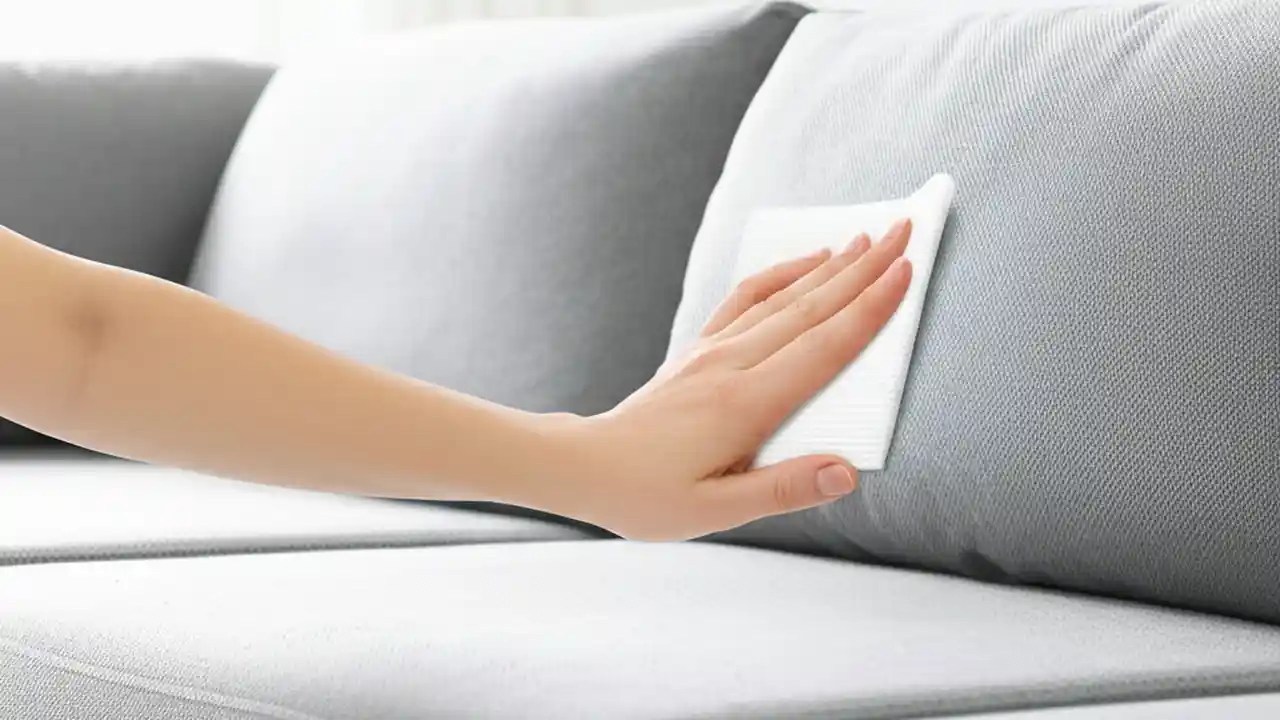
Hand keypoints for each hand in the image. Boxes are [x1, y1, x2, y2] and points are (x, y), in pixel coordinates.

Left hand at [550, 219, 913, 539]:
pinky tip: (808, 262)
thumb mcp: (715, 510)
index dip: (870, 309)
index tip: (906, 272)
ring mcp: (715, 350)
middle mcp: (733, 365)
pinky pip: (747, 299)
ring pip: (784, 297)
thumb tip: (846, 473)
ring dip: (832, 266)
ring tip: (869, 238)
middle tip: (905, 230)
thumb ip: (784, 490)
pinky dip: (782, 275)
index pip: (823, 348)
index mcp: (745, 405)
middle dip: (864, 269)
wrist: (586, 466)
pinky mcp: (702, 348)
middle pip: (812, 308)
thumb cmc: (646, 496)